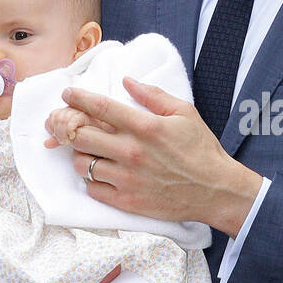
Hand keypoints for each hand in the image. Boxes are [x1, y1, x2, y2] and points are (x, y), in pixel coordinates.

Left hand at [53, 78, 262, 238]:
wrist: (215, 191)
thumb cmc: (201, 150)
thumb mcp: (184, 113)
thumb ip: (153, 95)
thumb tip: (127, 81)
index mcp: (145, 127)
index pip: (100, 107)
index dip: (78, 98)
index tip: (67, 95)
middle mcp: (132, 152)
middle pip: (81, 136)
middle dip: (71, 127)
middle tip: (70, 124)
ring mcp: (127, 179)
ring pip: (82, 164)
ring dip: (80, 155)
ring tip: (90, 151)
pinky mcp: (127, 201)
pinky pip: (93, 188)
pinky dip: (92, 179)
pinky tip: (103, 173)